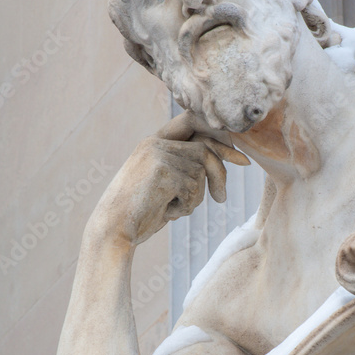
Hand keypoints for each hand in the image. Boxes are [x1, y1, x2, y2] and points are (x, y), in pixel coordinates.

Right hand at [89, 113, 249, 246]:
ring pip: (201, 173)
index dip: (220, 139)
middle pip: (205, 151)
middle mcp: (155, 143)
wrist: (113, 229)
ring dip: (195, 197)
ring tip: (172, 208)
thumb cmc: (140, 212)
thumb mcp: (165, 185)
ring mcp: (158, 154)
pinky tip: (165, 212)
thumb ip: (185, 169)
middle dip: (219, 174)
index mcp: (154, 143)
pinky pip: (193, 188)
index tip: (241, 160)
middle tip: (222, 199)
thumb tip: (221, 164)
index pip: (194, 125)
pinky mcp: (163, 170)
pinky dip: (185, 206)